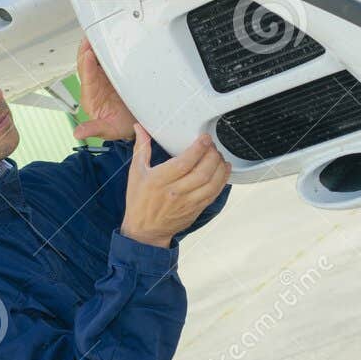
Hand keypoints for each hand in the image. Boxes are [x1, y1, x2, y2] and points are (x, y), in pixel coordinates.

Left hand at [72, 38, 136, 141]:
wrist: (136, 123)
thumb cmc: (121, 126)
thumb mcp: (109, 130)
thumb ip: (94, 129)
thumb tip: (78, 133)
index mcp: (91, 97)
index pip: (86, 79)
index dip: (87, 66)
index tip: (89, 55)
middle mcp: (94, 85)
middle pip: (86, 63)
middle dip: (86, 49)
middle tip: (90, 35)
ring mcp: (102, 77)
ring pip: (94, 58)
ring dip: (94, 45)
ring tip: (97, 32)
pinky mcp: (112, 73)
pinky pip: (105, 58)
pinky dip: (105, 48)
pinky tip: (108, 38)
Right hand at [120, 125, 230, 248]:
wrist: (145, 231)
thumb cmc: (139, 201)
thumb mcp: (136, 173)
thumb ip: (141, 148)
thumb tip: (139, 128)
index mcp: (159, 180)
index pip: (184, 163)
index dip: (199, 148)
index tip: (205, 138)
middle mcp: (175, 192)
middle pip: (202, 172)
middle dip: (212, 155)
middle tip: (213, 145)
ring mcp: (188, 202)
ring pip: (212, 183)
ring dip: (220, 167)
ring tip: (219, 155)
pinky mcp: (196, 209)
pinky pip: (214, 194)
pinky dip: (222, 180)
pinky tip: (224, 169)